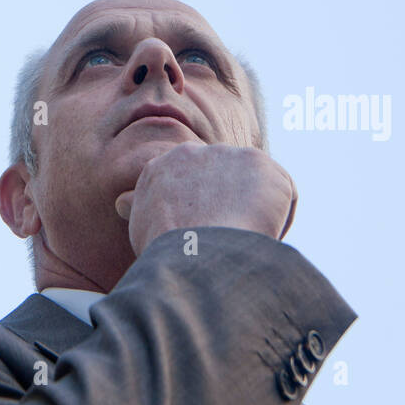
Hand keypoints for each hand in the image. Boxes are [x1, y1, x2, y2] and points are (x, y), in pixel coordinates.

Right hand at [114, 142, 297, 257]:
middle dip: (231, 206)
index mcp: (164, 165)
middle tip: (230, 242)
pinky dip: (278, 219)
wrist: (197, 253)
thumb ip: (137, 207)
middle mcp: (195, 152)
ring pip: (256, 188)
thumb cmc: (165, 252)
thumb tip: (122, 202)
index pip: (195, 180)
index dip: (205, 207)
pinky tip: (262, 237)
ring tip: (246, 244)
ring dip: (256, 214)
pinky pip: (283, 195)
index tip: (207, 233)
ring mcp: (230, 155)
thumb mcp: (139, 226)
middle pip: (226, 181)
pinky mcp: (263, 165)